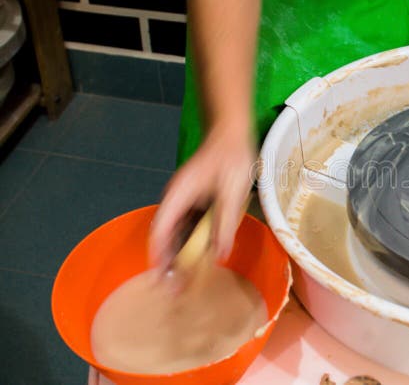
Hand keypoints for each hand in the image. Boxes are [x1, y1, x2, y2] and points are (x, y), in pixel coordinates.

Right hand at [149, 122, 255, 271]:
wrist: (231, 134)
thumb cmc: (231, 158)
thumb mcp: (232, 192)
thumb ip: (225, 223)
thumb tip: (219, 255)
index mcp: (178, 196)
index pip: (161, 232)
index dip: (158, 257)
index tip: (159, 279)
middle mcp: (176, 201)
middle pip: (165, 237)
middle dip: (167, 263)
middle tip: (173, 291)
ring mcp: (184, 201)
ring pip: (176, 234)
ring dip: (179, 256)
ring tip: (183, 282)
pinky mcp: (194, 202)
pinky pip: (188, 227)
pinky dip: (190, 244)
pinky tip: (197, 260)